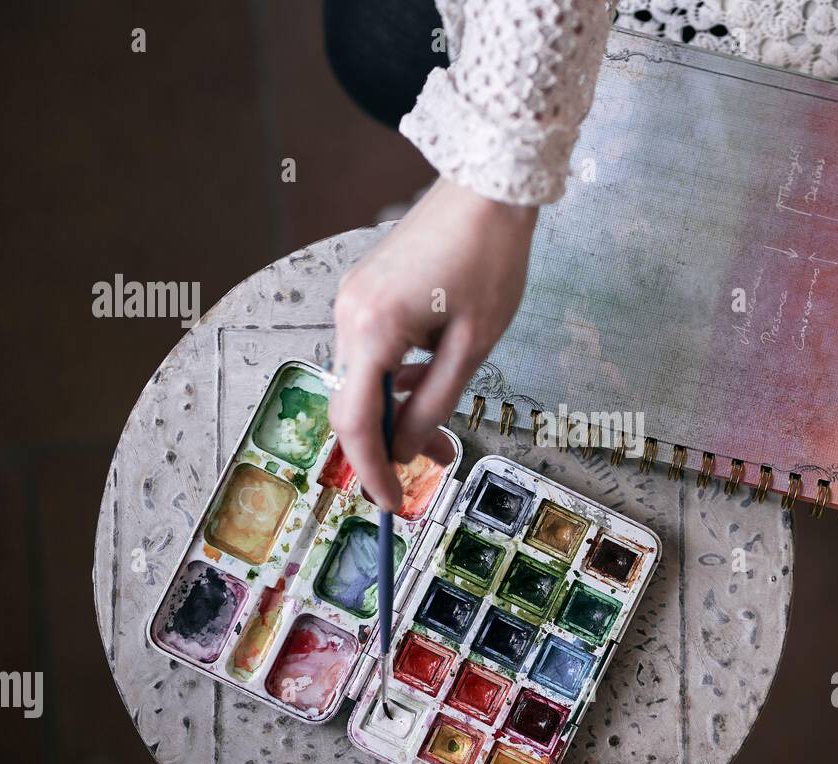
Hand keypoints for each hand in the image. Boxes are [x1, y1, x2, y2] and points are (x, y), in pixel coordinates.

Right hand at [330, 178, 537, 510]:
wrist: (486, 187)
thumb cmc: (489, 258)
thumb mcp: (472, 345)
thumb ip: (434, 402)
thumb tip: (407, 449)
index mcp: (372, 328)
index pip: (355, 421)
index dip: (372, 470)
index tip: (392, 502)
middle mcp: (348, 313)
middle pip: (353, 403)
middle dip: (389, 444)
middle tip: (434, 466)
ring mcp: (353, 300)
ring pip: (363, 380)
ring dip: (396, 411)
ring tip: (442, 433)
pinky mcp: (366, 292)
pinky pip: (371, 352)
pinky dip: (395, 380)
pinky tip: (428, 386)